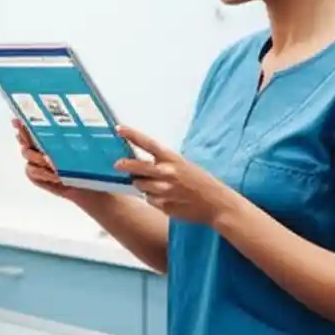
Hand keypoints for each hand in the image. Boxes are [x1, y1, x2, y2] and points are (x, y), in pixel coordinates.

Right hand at [12, 119, 100, 206]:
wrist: (98, 186)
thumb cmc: (97, 162)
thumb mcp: (94, 142)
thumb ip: (87, 129)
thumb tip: (91, 114)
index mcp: (53, 134)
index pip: (33, 123)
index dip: (24, 120)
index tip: (20, 118)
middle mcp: (42, 146)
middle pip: (24, 138)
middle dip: (26, 137)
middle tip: (34, 139)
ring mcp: (39, 162)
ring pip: (27, 155)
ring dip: (38, 157)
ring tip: (51, 161)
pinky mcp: (40, 177)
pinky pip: (31, 172)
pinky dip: (41, 173)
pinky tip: (54, 175)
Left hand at [114, 125, 237, 225]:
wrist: (217, 204)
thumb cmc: (201, 182)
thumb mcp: (184, 165)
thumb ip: (164, 164)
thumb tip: (142, 164)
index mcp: (173, 159)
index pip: (148, 144)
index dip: (132, 135)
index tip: (119, 129)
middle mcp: (166, 174)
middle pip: (137, 167)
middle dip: (125, 165)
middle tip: (118, 164)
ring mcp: (164, 191)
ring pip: (141, 186)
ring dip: (143, 185)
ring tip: (157, 185)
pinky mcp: (164, 205)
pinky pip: (150, 200)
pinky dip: (154, 199)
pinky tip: (168, 198)